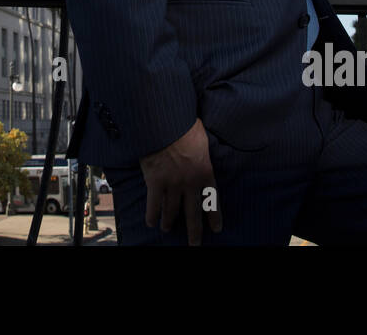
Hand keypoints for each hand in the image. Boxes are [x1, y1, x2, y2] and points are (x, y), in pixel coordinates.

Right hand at [139, 118, 221, 243]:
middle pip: (192, 213)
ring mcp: (172, 184)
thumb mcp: (202, 138)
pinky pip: (154, 204)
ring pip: (171, 211)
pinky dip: (152, 215)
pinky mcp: (155, 182)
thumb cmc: (184, 125)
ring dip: (169, 222)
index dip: (214, 216)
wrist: (164, 123)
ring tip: (167, 229)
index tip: (216, 229)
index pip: (212, 200)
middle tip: (194, 244)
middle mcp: (190, 183)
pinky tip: (151, 222)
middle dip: (194, 231)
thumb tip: (203, 150)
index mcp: (205, 172)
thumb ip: (203, 152)